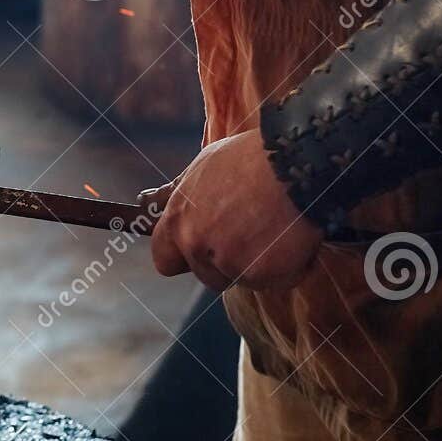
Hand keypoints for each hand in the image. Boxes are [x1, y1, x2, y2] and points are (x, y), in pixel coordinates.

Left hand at [147, 130, 323, 292]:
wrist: (297, 160)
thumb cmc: (250, 159)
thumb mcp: (203, 167)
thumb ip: (174, 194)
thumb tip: (144, 201)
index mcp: (179, 221)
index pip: (164, 259)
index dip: (183, 254)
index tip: (201, 245)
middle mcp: (198, 245)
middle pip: (206, 274)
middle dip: (225, 261)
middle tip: (250, 230)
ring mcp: (230, 263)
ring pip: (240, 278)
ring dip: (256, 264)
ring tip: (274, 226)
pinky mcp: (264, 274)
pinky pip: (274, 280)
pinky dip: (286, 266)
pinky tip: (292, 234)